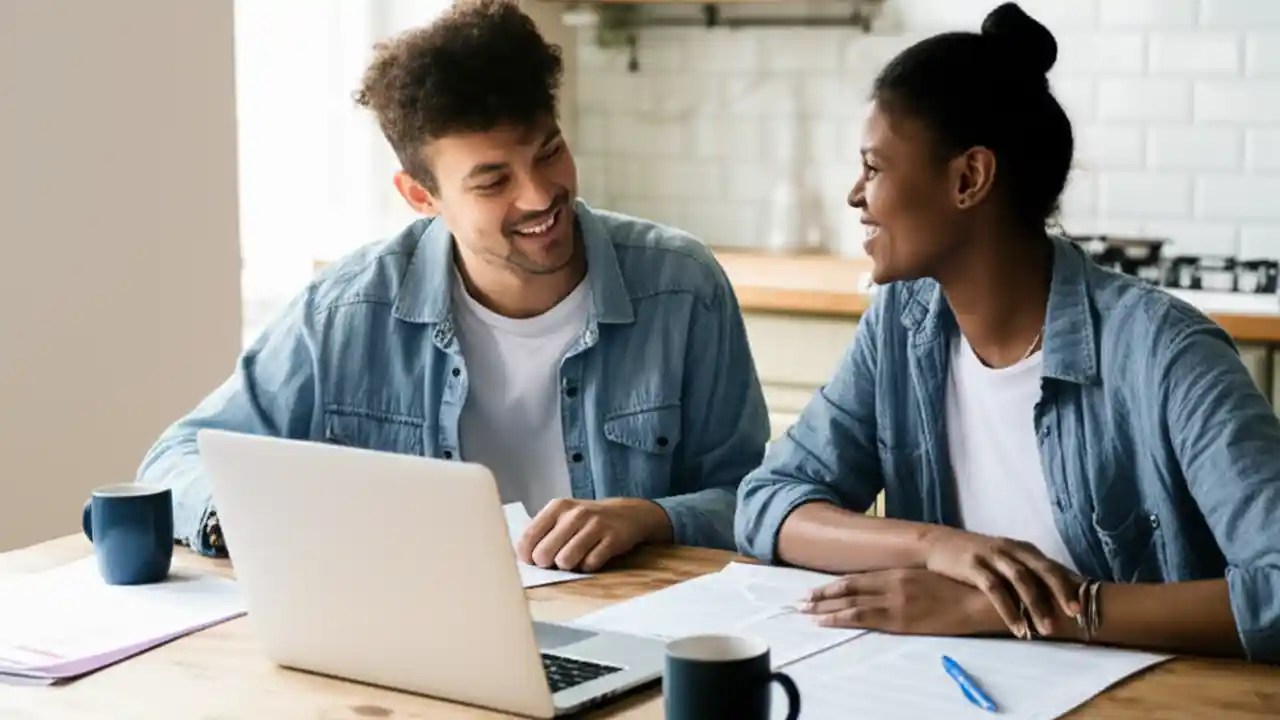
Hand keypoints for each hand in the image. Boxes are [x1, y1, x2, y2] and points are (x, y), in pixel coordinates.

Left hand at [517, 498, 671, 571]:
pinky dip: (588, 566)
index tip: (534, 560)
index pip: (528, 539)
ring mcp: (594, 525)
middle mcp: (574, 513)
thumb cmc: (587, 521)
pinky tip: (593, 556)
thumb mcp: (563, 518)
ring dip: (569, 566)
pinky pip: (590, 564)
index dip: (527, 557)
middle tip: (557, 560)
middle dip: (548, 564)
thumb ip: (542, 534)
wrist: (628, 514)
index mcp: (557, 507)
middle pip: (544, 554)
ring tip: (575, 558)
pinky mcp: (612, 538)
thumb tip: (520, 558)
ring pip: (566, 561)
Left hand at [800, 569, 1004, 635]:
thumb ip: (909, 580)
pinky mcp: (899, 618)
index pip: (857, 578)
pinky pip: (862, 619)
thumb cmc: (960, 588)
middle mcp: (891, 582)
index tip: (814, 589)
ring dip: (823, 608)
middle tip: (798, 600)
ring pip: (849, 603)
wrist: (980, 599)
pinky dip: (839, 619)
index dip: (833, 584)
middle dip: (820, 595)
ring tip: (803, 611)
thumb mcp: (930, 577)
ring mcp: (893, 600)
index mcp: (899, 571)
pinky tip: (824, 621)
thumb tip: (892, 584)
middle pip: (847, 589)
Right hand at [922, 527, 1080, 636]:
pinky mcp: (973, 566)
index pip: (1053, 567)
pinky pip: (995, 590)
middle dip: (1061, 593)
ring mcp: (992, 556)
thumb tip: (1057, 598)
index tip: (1086, 607)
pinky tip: (1017, 627)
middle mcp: (1012, 549)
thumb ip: (1026, 573)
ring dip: (1035, 606)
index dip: (1070, 586)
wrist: (938, 543)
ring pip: (1021, 580)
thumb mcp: (1005, 559)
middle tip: (1075, 616)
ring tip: (1045, 630)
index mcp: (1023, 549)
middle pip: (1043, 570)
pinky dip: (1008, 610)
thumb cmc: (977, 557)